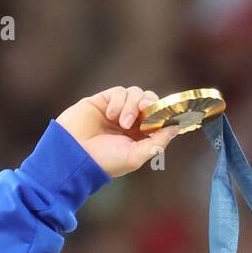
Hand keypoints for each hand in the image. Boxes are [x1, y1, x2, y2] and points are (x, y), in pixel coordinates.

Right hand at [55, 85, 182, 177]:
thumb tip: (176, 127)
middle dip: (152, 105)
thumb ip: (157, 141)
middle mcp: (131, 122)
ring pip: (136, 94)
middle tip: (147, 110)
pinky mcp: (104, 101)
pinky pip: (119, 92)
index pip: (160, 119)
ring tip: (122, 123)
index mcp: (141, 137)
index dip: (166, 115)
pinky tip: (111, 116)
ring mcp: (117, 110)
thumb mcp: (136, 156)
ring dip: (132, 106)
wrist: (75, 154)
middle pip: (150, 102)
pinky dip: (119, 102)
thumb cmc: (105, 161)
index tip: (172, 114)